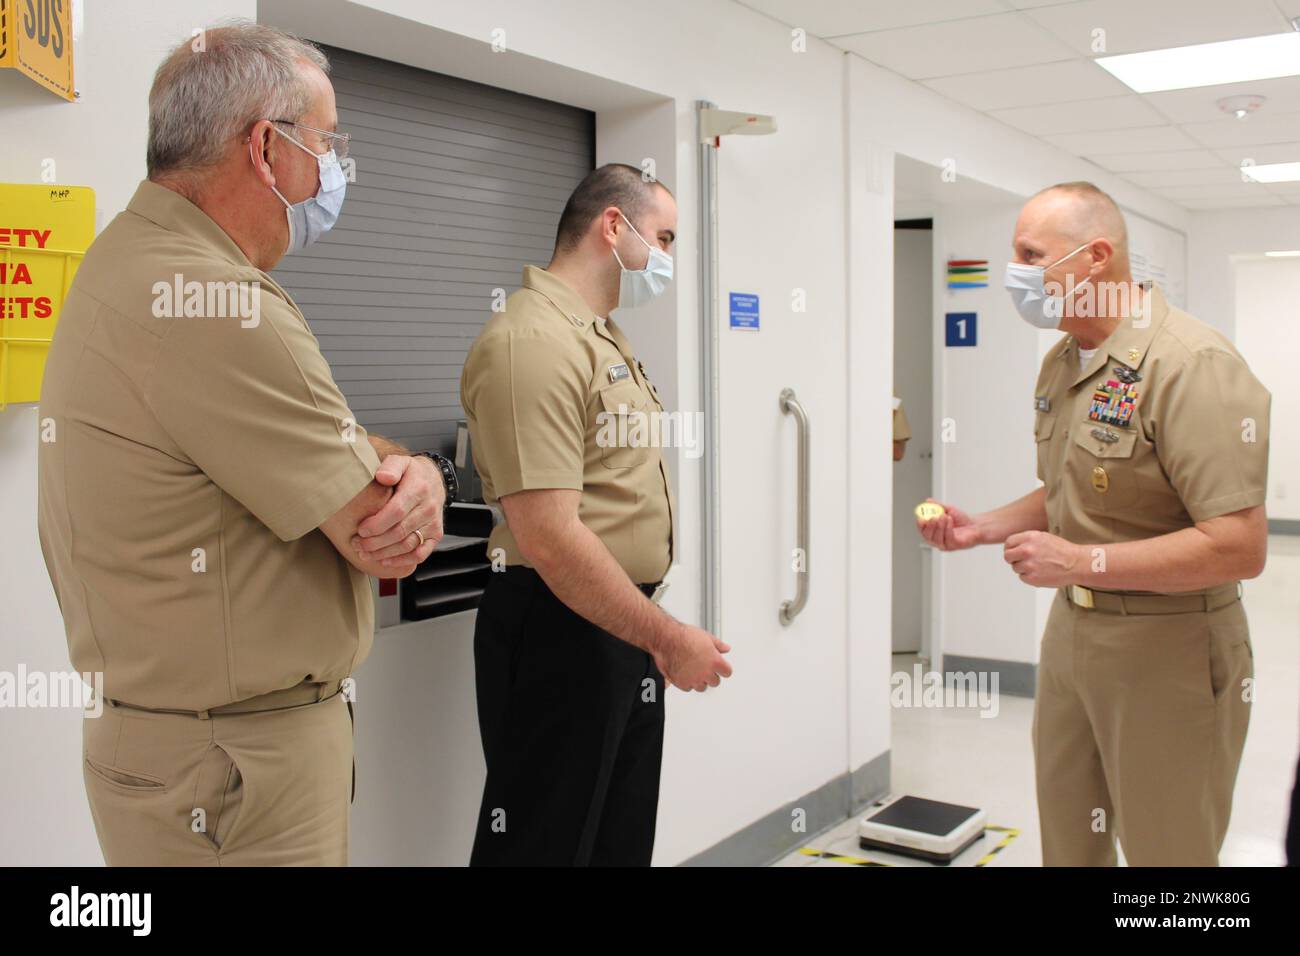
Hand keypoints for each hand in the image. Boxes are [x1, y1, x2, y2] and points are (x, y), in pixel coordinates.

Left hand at [352, 454, 445, 568]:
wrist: (434, 479)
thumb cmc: (411, 473)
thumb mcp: (400, 462)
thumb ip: (391, 467)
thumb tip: (383, 477)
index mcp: (418, 489)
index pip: (396, 511)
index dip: (377, 524)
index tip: (360, 530)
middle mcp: (428, 508)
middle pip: (399, 532)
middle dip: (375, 542)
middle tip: (357, 544)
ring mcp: (433, 523)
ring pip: (407, 545)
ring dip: (384, 553)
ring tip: (365, 554)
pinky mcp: (436, 535)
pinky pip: (420, 553)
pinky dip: (402, 560)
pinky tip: (385, 560)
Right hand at [656, 624, 731, 692]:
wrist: (666, 640)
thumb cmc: (684, 636)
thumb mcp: (706, 636)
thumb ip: (718, 645)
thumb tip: (726, 648)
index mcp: (715, 661)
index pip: (727, 672)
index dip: (723, 669)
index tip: (720, 667)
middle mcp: (705, 673)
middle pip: (715, 682)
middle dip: (711, 675)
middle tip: (704, 667)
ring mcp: (694, 679)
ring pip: (702, 687)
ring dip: (700, 681)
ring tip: (693, 670)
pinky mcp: (682, 683)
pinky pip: (688, 688)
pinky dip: (687, 683)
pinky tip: (684, 672)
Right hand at [916, 499, 981, 550]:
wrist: (975, 524)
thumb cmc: (961, 519)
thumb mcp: (947, 509)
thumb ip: (937, 506)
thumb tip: (928, 501)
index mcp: (933, 532)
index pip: (923, 531)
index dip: (920, 526)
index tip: (920, 519)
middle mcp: (937, 540)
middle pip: (928, 536)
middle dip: (930, 526)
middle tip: (933, 517)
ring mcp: (945, 544)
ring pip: (937, 538)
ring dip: (940, 526)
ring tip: (945, 516)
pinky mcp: (954, 546)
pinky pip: (948, 538)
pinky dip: (948, 528)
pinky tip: (950, 520)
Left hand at [1003, 530, 1082, 586]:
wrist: (1077, 563)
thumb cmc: (1062, 551)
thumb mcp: (1043, 537)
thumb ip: (1027, 541)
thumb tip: (1013, 546)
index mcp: (1029, 537)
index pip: (1008, 543)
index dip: (1010, 548)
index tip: (1013, 552)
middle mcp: (1027, 550)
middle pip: (1007, 556)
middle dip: (1013, 559)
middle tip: (1021, 561)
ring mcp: (1029, 564)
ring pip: (1015, 568)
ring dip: (1023, 568)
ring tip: (1038, 566)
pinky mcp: (1032, 578)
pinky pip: (1022, 577)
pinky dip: (1029, 577)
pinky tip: (1041, 573)